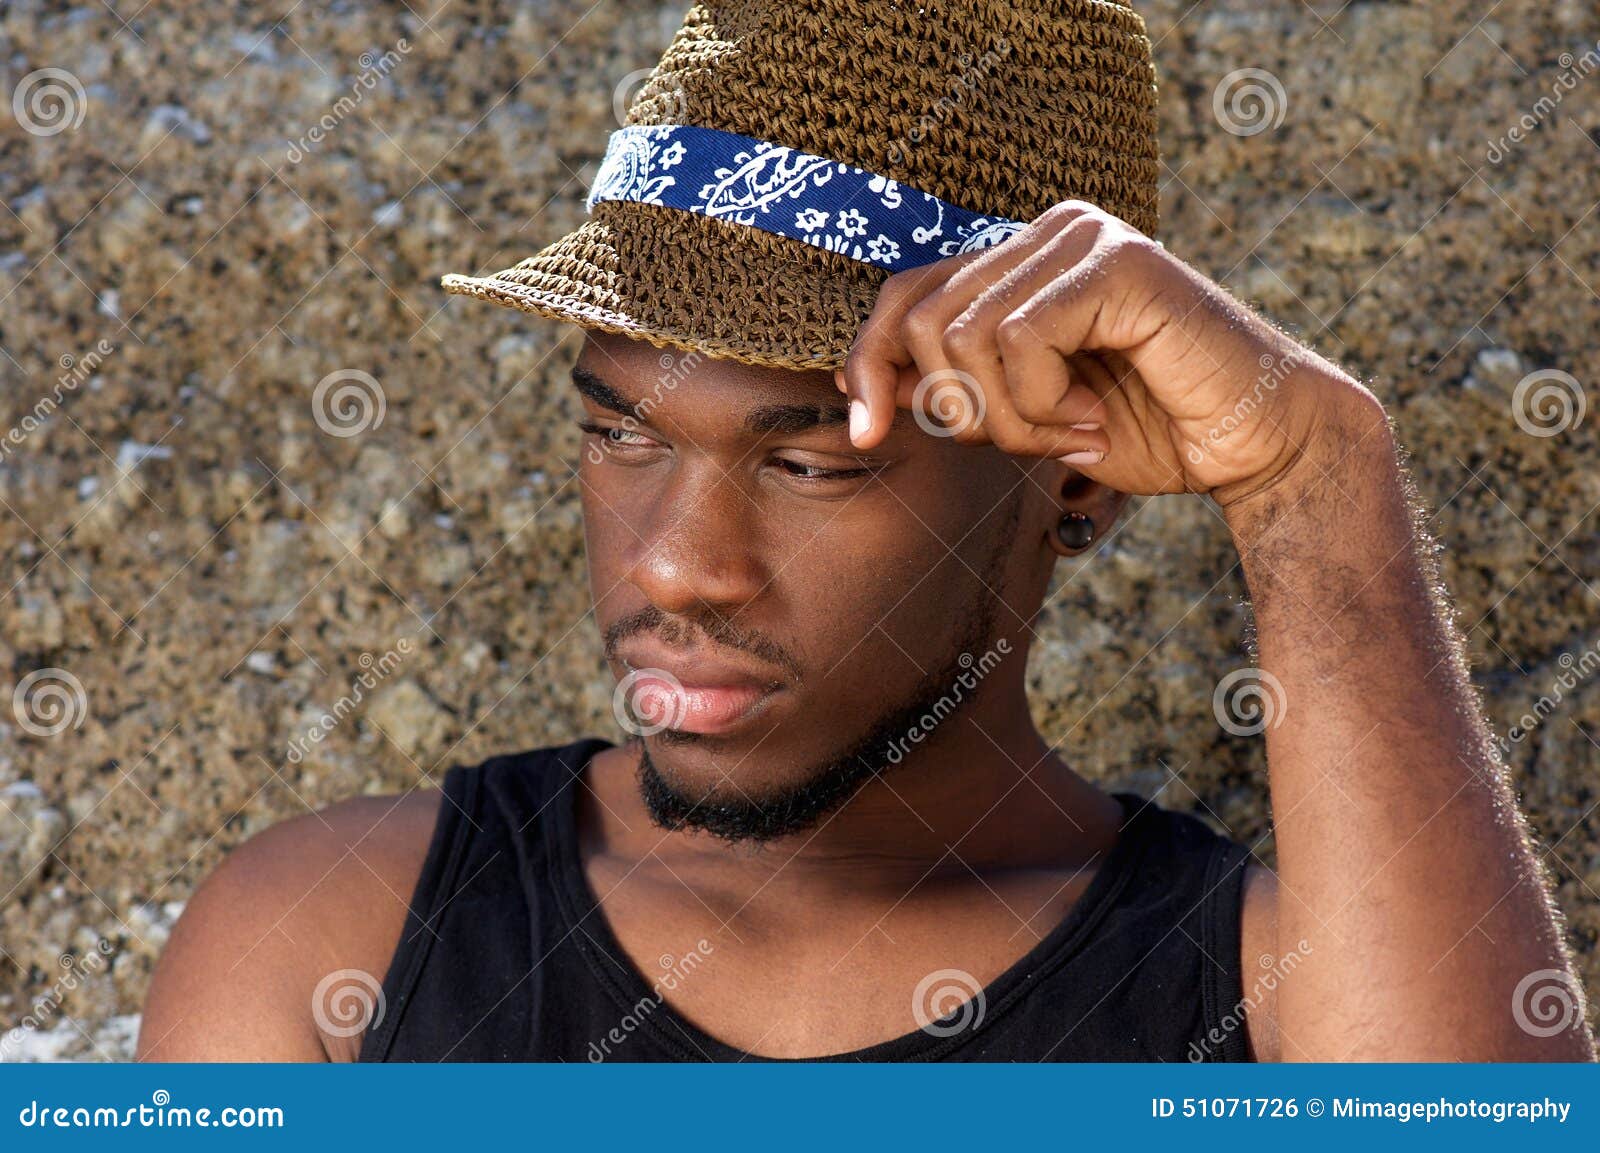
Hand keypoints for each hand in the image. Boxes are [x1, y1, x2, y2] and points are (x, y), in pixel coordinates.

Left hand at [838, 200, 1378, 507]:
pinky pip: (1022, 339)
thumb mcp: (1024, 415)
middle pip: (926, 322)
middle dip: (965, 410)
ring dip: (1013, 417)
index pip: (906, 296)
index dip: (870, 362)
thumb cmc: (1146, 429)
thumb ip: (957, 389)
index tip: (866, 430)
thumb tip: (863, 394)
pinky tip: (1095, 418)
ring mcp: (1083, 237)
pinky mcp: (1116, 261)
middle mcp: (1047, 233)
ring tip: (1075, 433)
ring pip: (967, 337)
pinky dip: (1044, 403)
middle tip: (1037, 442)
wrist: (1251, 444)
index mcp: (1021, 262)